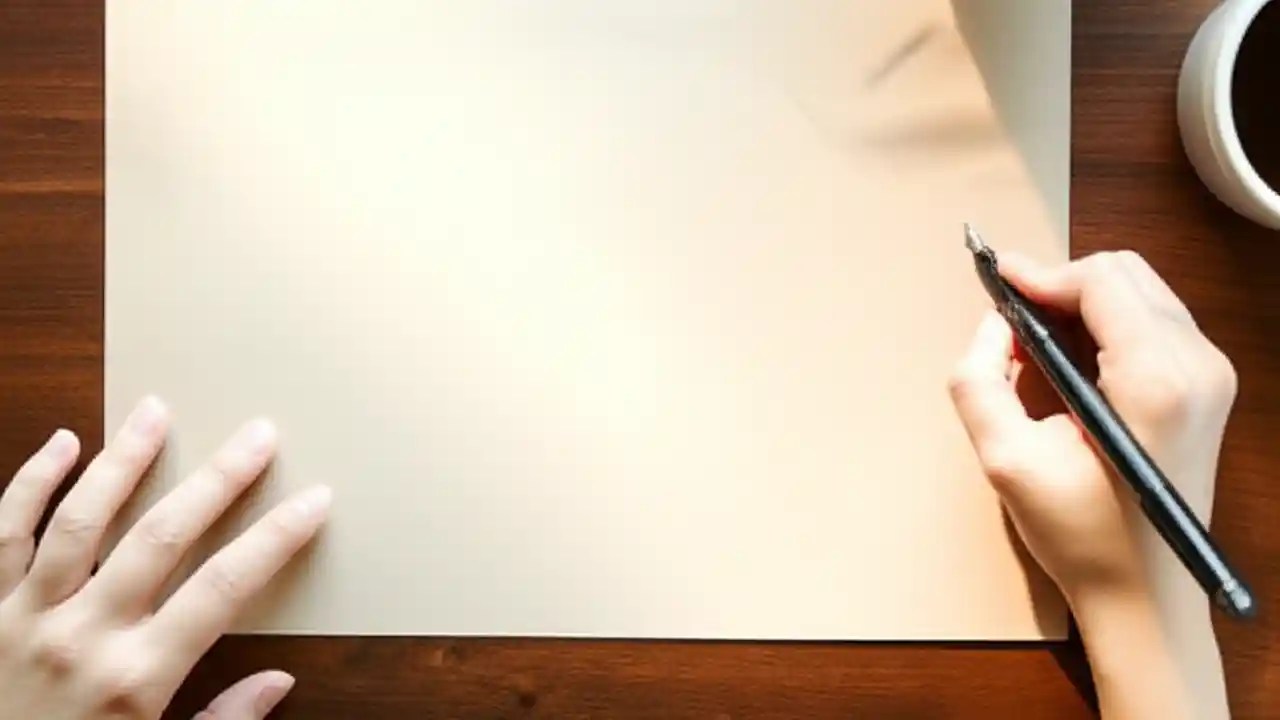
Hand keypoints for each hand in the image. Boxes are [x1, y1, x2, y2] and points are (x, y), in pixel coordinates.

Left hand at [0, 397, 330, 719]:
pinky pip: (4, 535)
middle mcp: (83, 637)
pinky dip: (29, 484)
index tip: (313, 500)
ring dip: (123, 461)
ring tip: (157, 412)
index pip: (225, 587)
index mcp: (137, 679)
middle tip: (258, 434)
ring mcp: (25, 619)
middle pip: (162, 536)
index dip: (276, 538)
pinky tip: (60, 445)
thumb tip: (278, 683)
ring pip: (80, 520)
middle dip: (219, 479)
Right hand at [948, 250, 1233, 718]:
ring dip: (1085, 300)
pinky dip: (1109, 321)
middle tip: (1012, 314)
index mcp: (1156, 379)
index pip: (1101, 281)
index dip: (1042, 274)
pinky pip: (1156, 321)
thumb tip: (991, 325)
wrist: (1146, 593)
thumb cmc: (1080, 535)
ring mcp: (1212, 374)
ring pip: (1143, 291)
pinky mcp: (1209, 387)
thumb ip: (979, 380)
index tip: (997, 282)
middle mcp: (1198, 365)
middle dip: (1063, 282)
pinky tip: (1072, 356)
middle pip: (1126, 274)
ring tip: (1036, 336)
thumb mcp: (1006, 459)